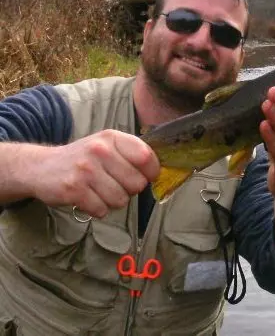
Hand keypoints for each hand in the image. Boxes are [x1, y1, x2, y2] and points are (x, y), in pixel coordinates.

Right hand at [31, 130, 158, 217]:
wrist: (42, 166)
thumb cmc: (83, 158)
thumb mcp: (106, 145)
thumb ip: (131, 154)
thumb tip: (158, 173)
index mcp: (112, 138)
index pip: (146, 156)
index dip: (152, 172)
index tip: (147, 177)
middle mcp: (100, 150)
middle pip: (137, 183)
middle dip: (130, 190)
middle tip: (116, 185)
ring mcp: (86, 170)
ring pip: (120, 200)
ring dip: (113, 202)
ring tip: (100, 191)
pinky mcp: (74, 190)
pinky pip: (102, 210)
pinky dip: (97, 209)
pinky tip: (88, 198)